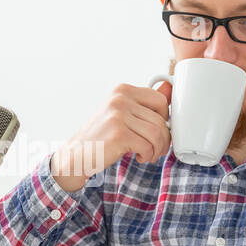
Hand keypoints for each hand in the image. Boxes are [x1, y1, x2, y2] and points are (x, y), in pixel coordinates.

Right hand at [50, 81, 172, 192]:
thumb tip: (168, 88)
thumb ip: (144, 103)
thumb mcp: (122, 114)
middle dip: (163, 139)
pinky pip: (147, 146)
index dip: (164, 118)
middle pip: (160, 119)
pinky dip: (147, 155)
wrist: (76, 155)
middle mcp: (120, 99)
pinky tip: (138, 157)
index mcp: (122, 90)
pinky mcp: (119, 134)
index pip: (159, 100)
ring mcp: (118, 116)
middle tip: (156, 149)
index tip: (158, 130)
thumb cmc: (100, 136)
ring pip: (156, 133)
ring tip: (148, 154)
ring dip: (157, 149)